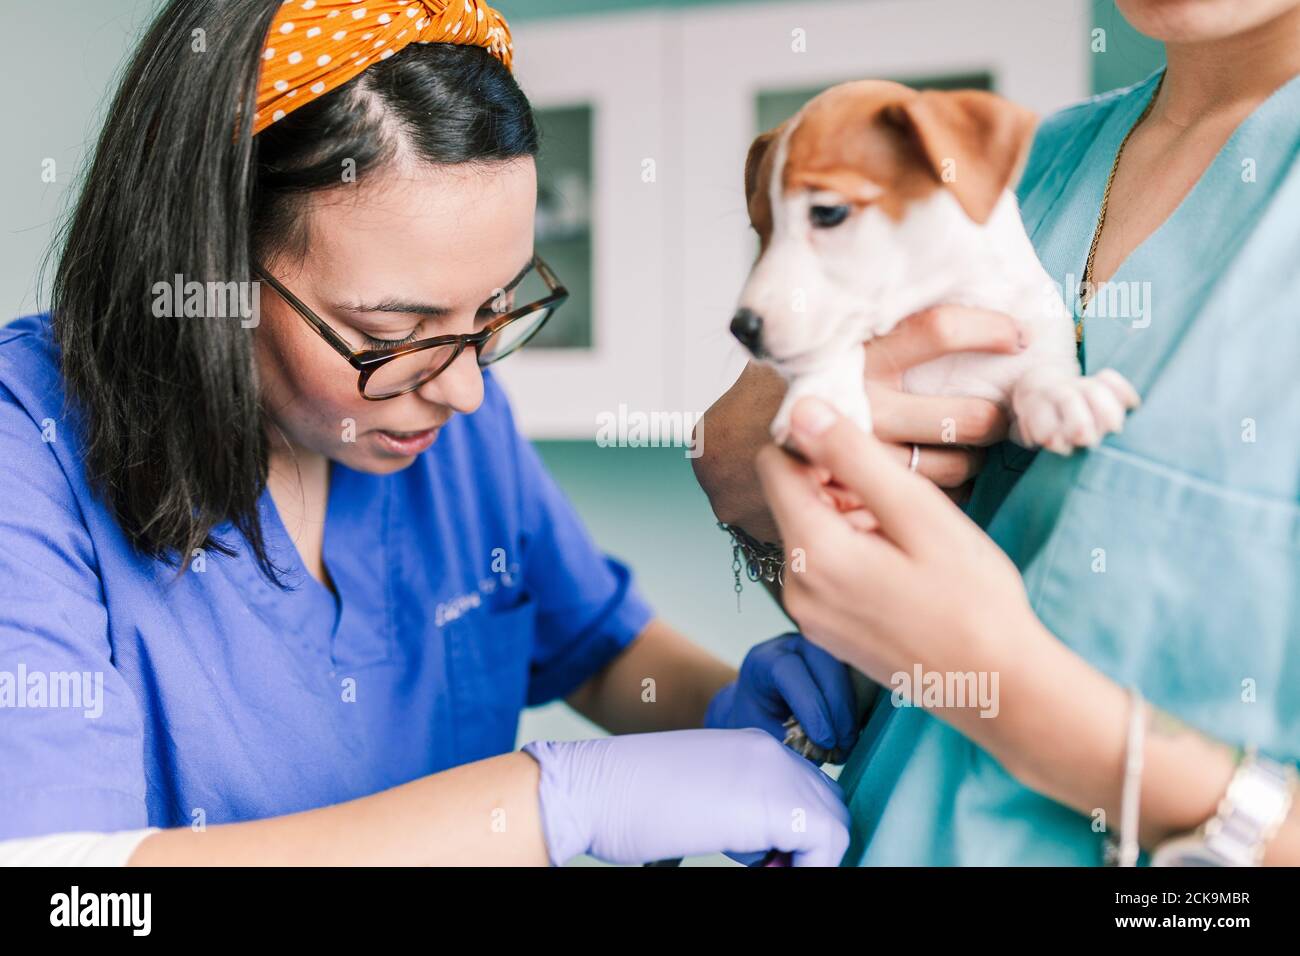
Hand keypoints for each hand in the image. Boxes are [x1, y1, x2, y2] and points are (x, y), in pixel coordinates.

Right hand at [522, 728, 849, 866]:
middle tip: (766, 870)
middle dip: (810, 849)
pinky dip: (809, 871)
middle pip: (830, 806)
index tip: (764, 863)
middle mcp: (772, 750)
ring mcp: (776, 772)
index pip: (808, 791)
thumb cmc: (627, 802)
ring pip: (835, 826)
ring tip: (756, 870)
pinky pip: (827, 846)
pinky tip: (757, 874)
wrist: (591, 787)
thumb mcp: (700, 798)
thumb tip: (771, 850)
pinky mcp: (775, 803)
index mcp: (753, 746)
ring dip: (808, 861)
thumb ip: (741, 811)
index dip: (797, 836)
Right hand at [692, 306, 1021, 541]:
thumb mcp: (821, 342)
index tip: (1018, 335)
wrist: (736, 450)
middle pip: (965, 415)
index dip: (986, 329)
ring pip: (959, 463)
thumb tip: (945, 273)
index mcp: (857, 355)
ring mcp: (869, 459)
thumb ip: (868, 320)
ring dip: (976, 457)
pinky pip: (936, 498)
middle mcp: (866, 405)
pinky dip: (951, 490)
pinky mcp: (870, 498)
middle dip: (995, 415)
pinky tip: (942, 478)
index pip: (935, 330)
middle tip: (1003, 410)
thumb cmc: (792, 387)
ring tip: (970, 447)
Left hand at [704, 632, 858, 758]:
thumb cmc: (760, 717)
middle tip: (842, 744)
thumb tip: (821, 752)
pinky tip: (851, 729)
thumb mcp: (763, 728)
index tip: (824, 739)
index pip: (788, 669)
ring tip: (847, 741)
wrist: (761, 702)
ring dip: (851, 708)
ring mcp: (820, 648)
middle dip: (838, 707)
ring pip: (846, 669)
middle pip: (825, 663)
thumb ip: (789, 737)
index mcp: (765, 659)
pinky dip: (857, 705)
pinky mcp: (839, 659)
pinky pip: (856, 677)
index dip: (809, 705)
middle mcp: (794, 646)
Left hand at [755, 396, 1037, 694]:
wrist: (997, 688)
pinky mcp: (825, 630)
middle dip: (835, 482)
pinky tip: (901, 560)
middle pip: (792, 500)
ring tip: (908, 532)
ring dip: (849, 516)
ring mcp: (808, 614)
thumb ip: (855, 458)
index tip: (864, 445)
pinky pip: (822, 568)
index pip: (774, 465)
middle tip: (899, 494)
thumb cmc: (973, 600)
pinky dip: (852, 550)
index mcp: (811, 553)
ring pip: (810, 533)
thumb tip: (802, 411)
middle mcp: (794, 587)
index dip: (814, 442)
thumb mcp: (919, 514)